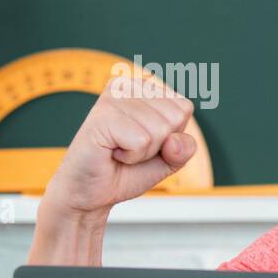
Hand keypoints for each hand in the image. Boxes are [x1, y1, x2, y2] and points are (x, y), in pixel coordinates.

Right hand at [41, 75, 197, 221]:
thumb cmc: (128, 170)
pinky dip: (132, 156)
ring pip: (160, 130)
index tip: (146, 142)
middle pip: (175, 117)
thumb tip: (174, 140)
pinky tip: (112, 152)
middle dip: (159, 144)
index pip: (184, 108)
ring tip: (120, 150)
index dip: (172, 136)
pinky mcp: (101, 116)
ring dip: (144, 152)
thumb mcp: (169, 160)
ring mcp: (112, 98)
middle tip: (131, 148)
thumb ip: (184, 148)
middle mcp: (126, 86)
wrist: (93, 191)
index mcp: (144, 88)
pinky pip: (142, 141)